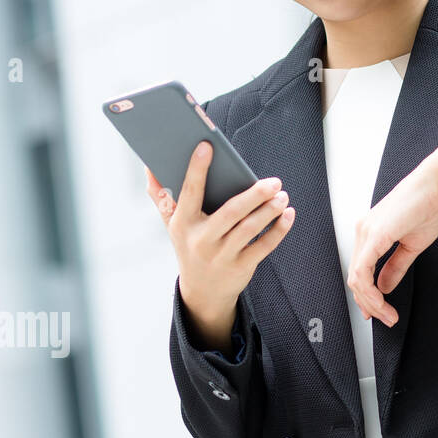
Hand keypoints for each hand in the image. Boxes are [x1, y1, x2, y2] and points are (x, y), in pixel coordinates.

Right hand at [148, 141, 293, 323]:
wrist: (202, 292)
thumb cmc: (189, 246)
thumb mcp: (171, 224)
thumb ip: (161, 196)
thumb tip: (149, 167)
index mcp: (183, 223)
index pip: (190, 192)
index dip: (197, 169)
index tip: (208, 146)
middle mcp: (202, 239)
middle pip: (230, 213)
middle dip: (254, 195)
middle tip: (274, 181)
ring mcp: (222, 255)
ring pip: (250, 229)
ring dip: (269, 210)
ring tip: (282, 194)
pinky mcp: (242, 266)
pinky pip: (264, 246)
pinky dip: (279, 229)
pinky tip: (288, 214)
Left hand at [345, 145, 437, 326]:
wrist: (437, 183)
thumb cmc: (429, 204)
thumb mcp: (412, 244)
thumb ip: (396, 266)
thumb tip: (385, 287)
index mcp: (371, 232)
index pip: (361, 271)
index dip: (368, 296)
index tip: (380, 311)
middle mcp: (364, 231)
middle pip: (355, 277)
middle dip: (369, 304)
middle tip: (385, 318)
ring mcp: (366, 232)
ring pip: (356, 277)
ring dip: (371, 302)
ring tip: (387, 314)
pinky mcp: (375, 234)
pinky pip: (363, 271)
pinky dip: (371, 291)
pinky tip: (382, 301)